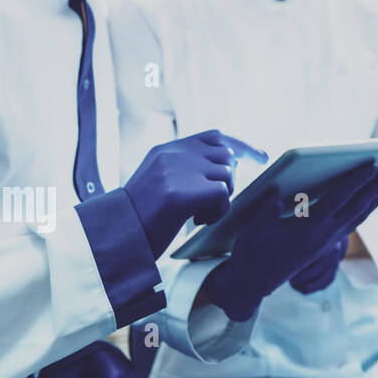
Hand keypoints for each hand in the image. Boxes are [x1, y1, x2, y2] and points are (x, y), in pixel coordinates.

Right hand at [124, 129, 268, 257]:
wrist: (115, 239)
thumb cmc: (140, 218)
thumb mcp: (158, 181)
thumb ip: (185, 167)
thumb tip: (229, 162)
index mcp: (165, 150)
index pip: (215, 137)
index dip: (241, 146)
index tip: (261, 157)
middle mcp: (171, 154)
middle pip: (226, 156)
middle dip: (230, 181)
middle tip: (212, 203)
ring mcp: (175, 171)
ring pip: (227, 175)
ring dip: (221, 198)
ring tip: (199, 214)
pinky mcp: (180, 193)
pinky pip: (222, 194)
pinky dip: (218, 211)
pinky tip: (198, 221)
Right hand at [202, 162, 377, 321]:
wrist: (253, 284)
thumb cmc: (250, 253)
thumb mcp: (252, 230)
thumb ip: (265, 211)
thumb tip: (276, 193)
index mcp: (309, 227)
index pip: (338, 199)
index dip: (356, 181)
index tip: (373, 165)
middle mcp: (325, 234)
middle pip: (359, 205)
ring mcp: (329, 240)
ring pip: (361, 214)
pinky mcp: (327, 244)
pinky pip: (354, 221)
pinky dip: (369, 208)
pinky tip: (377, 199)